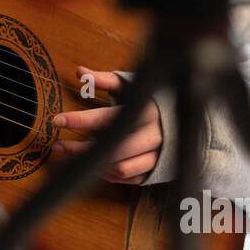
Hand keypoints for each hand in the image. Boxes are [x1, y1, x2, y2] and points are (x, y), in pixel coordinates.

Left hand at [51, 65, 163, 183]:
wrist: (190, 121)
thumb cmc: (153, 101)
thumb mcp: (132, 86)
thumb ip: (106, 80)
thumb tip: (80, 71)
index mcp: (147, 110)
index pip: (108, 118)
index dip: (81, 120)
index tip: (58, 120)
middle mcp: (154, 134)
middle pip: (112, 148)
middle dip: (81, 149)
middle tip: (59, 147)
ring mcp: (157, 155)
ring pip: (120, 167)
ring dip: (95, 164)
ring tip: (74, 157)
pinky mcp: (157, 170)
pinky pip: (128, 178)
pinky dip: (109, 174)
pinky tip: (96, 165)